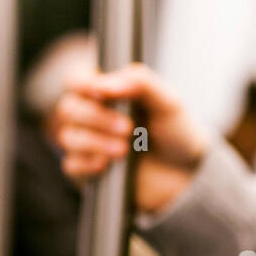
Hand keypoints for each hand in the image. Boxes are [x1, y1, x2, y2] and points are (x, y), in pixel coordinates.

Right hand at [53, 63, 209, 213]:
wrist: (187, 174)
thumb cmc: (177, 132)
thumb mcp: (168, 101)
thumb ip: (140, 83)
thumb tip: (104, 84)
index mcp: (107, 91)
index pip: (76, 81)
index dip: (82, 84)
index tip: (101, 93)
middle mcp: (92, 115)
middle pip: (68, 109)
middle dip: (96, 118)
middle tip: (128, 128)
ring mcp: (88, 144)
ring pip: (69, 137)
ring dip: (95, 142)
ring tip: (124, 150)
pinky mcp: (88, 172)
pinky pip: (71, 165)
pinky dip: (87, 164)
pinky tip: (107, 165)